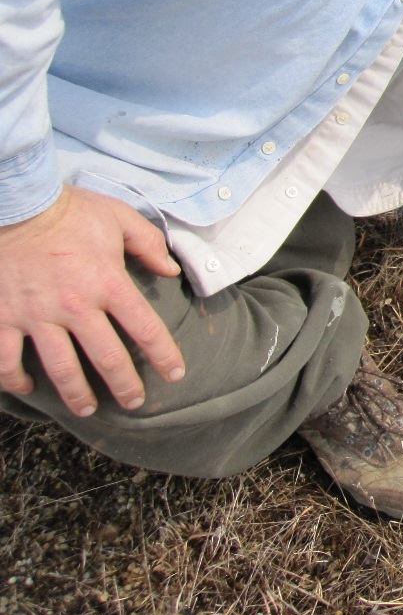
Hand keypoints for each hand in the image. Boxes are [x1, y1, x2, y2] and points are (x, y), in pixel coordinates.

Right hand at [0, 185, 184, 415]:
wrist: (16, 205)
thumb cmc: (70, 210)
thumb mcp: (119, 218)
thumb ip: (148, 244)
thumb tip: (171, 270)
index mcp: (108, 283)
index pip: (146, 328)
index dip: (164, 355)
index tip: (174, 374)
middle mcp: (75, 306)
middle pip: (107, 358)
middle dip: (124, 386)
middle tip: (134, 403)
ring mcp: (36, 316)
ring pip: (61, 368)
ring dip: (76, 394)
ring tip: (87, 410)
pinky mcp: (3, 318)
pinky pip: (7, 360)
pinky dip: (16, 379)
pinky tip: (28, 387)